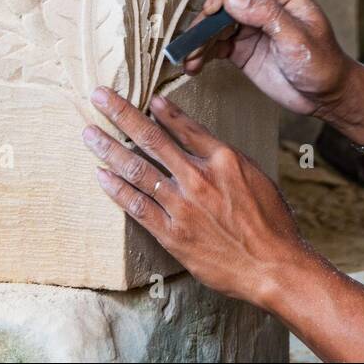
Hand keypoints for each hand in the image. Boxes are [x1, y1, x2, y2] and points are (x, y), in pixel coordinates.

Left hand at [84, 87, 314, 306]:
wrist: (273, 265)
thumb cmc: (271, 223)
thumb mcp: (257, 178)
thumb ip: (228, 160)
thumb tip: (205, 147)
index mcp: (224, 159)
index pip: (185, 126)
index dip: (162, 110)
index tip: (145, 97)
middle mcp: (199, 178)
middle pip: (152, 139)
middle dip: (122, 115)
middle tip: (99, 97)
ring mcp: (183, 206)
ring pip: (137, 170)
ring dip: (109, 149)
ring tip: (90, 134)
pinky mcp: (173, 234)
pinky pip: (138, 207)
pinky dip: (118, 190)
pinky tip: (102, 176)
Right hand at [181, 0, 353, 118]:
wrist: (324, 96)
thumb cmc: (322, 62)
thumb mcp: (298, 38)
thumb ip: (268, 15)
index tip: (214, 8)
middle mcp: (262, 3)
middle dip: (206, 17)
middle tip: (196, 38)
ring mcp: (249, 25)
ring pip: (214, 23)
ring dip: (199, 39)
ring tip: (191, 58)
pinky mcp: (239, 47)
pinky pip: (214, 44)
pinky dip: (201, 53)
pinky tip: (194, 65)